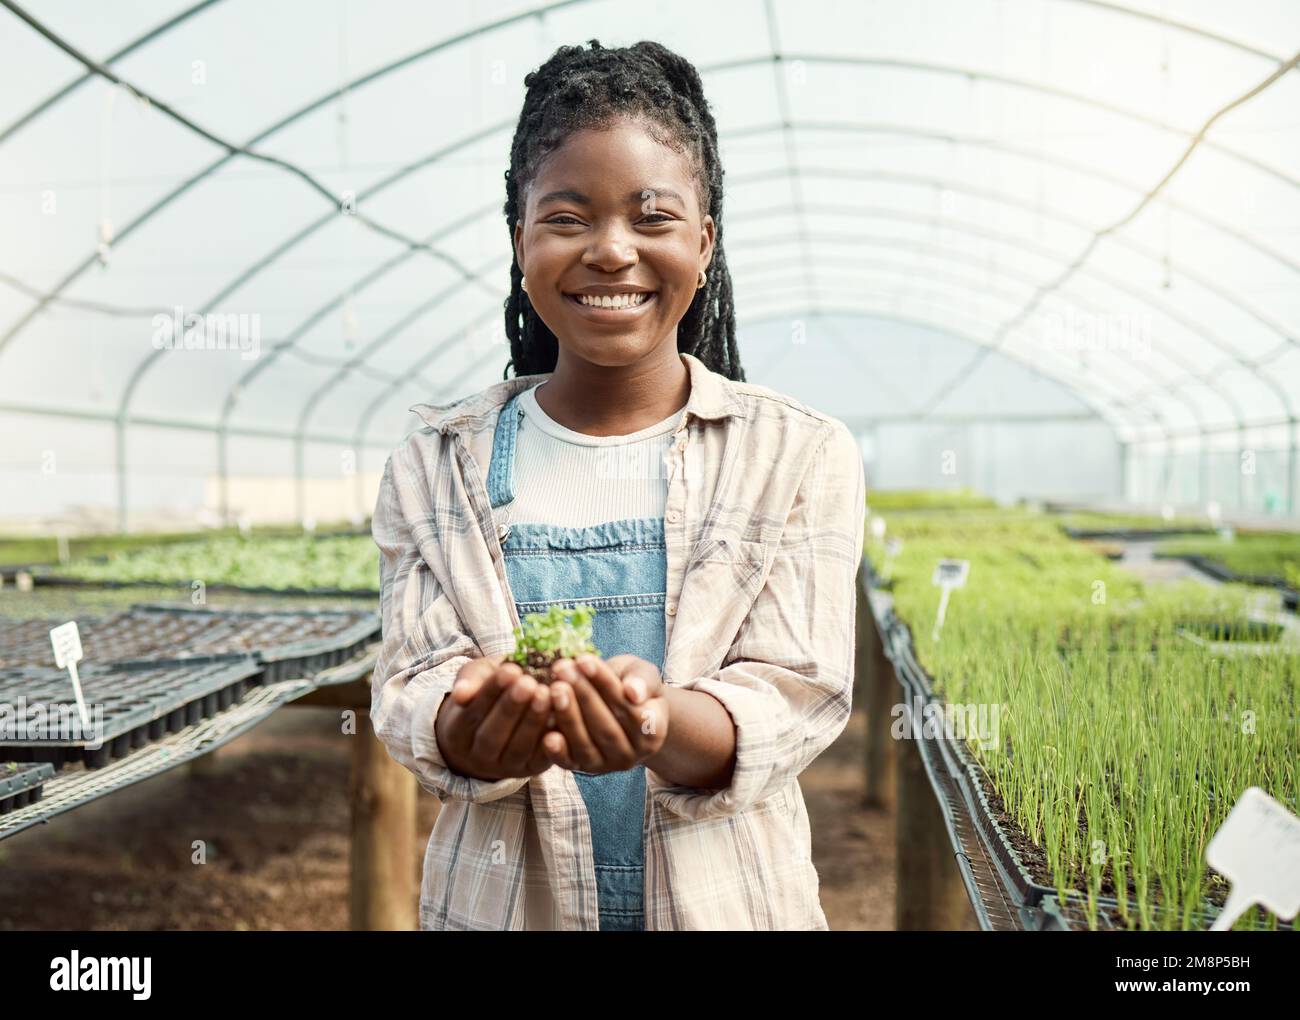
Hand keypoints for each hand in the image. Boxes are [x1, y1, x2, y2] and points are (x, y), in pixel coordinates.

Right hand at [433, 654, 553, 780]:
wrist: (499, 718)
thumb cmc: (487, 690)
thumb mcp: (475, 679)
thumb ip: (470, 683)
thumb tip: (461, 693)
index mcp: (456, 734)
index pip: (471, 714)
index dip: (490, 692)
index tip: (510, 670)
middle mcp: (477, 757)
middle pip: (492, 736)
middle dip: (512, 708)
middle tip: (529, 683)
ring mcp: (504, 767)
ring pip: (517, 748)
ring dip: (533, 722)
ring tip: (546, 694)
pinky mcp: (529, 770)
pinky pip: (540, 758)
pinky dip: (551, 738)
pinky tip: (560, 714)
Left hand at [542, 654, 668, 774]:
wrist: (617, 706)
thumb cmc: (630, 684)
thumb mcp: (641, 674)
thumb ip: (642, 681)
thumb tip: (633, 692)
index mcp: (653, 731)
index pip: (629, 708)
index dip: (605, 684)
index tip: (584, 660)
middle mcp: (632, 755)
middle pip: (606, 728)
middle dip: (582, 696)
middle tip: (562, 669)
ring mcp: (606, 765)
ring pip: (586, 745)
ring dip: (568, 716)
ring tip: (553, 687)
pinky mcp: (582, 769)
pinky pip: (569, 762)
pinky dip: (557, 751)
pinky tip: (546, 733)